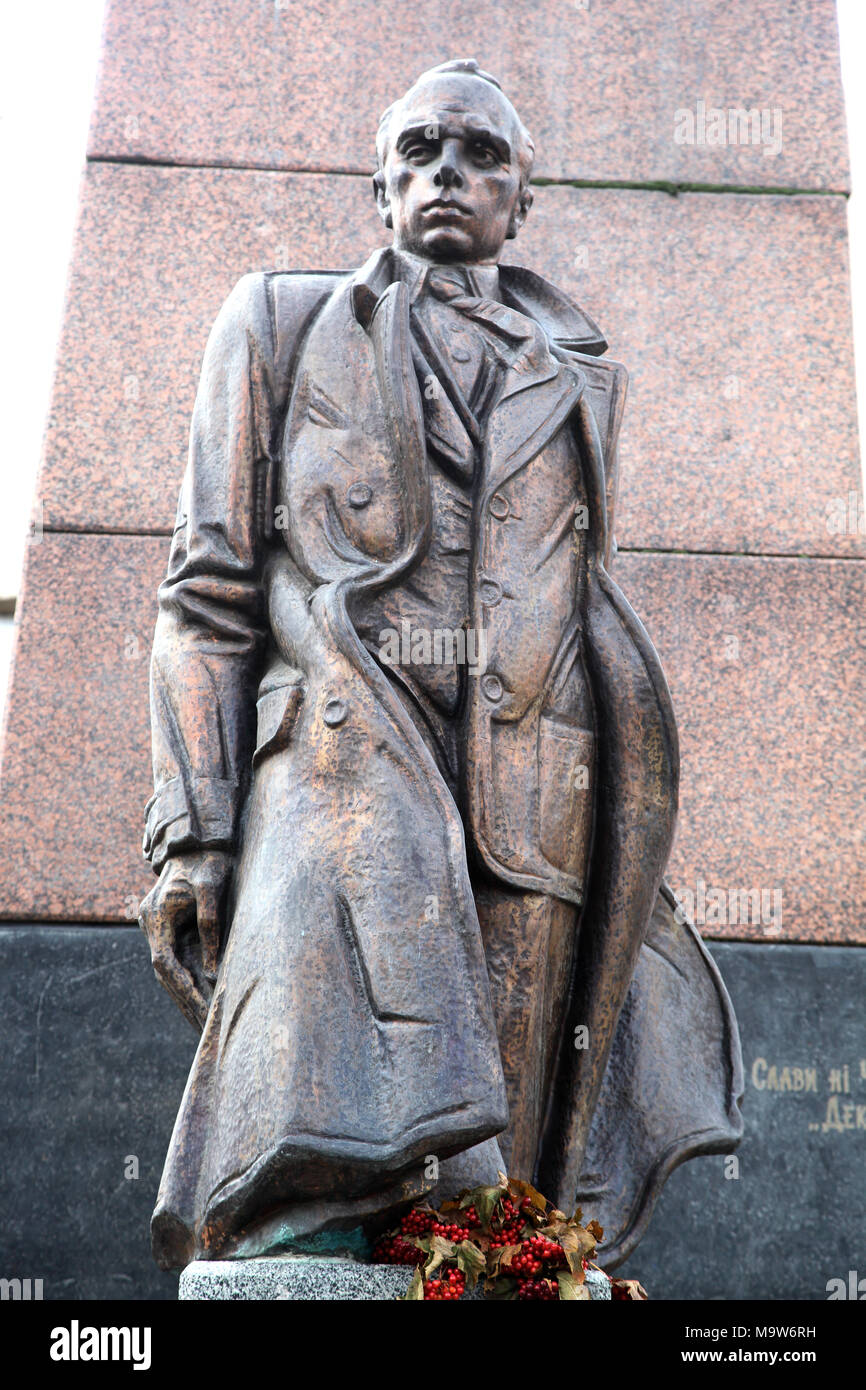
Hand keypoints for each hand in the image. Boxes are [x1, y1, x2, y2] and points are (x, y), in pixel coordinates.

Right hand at [138, 850, 231, 1030]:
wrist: (198, 836)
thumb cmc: (209, 858)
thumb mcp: (213, 885)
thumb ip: (210, 924)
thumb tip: (211, 971)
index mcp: (157, 915)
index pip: (165, 965)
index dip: (184, 990)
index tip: (203, 1010)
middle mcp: (151, 922)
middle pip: (164, 973)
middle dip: (185, 1001)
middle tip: (205, 1028)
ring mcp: (156, 925)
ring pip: (168, 970)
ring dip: (185, 995)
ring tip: (204, 1022)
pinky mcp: (168, 925)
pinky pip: (176, 959)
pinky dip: (188, 979)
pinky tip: (203, 997)